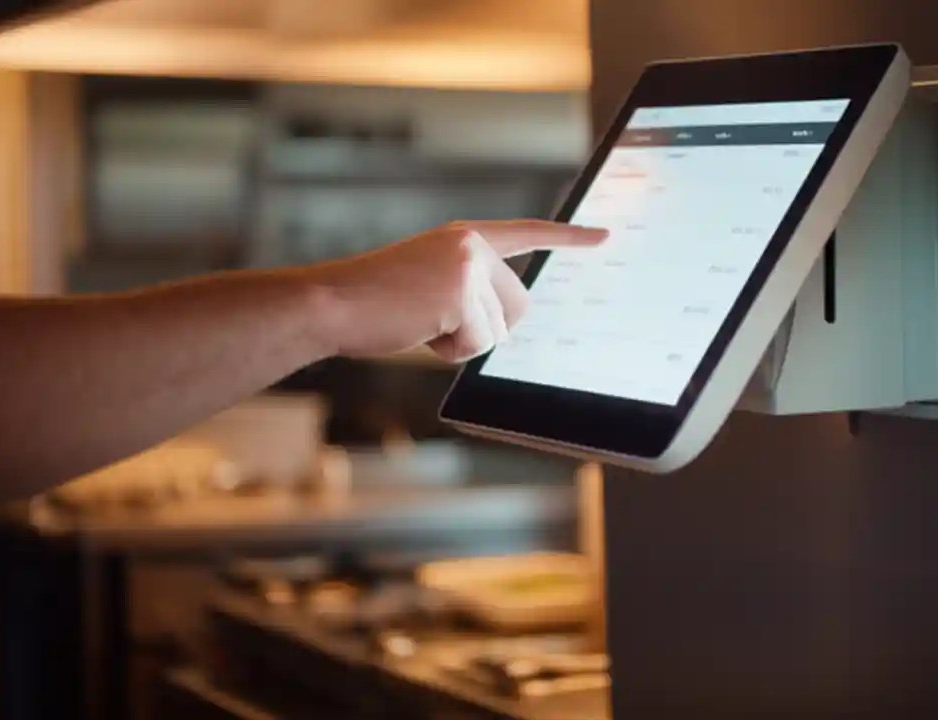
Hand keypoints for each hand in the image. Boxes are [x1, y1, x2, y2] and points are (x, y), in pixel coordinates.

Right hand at [308, 220, 607, 361]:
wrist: (332, 302)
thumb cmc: (373, 303)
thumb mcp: (428, 284)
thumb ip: (468, 288)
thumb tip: (504, 318)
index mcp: (465, 238)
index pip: (527, 233)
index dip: (569, 237)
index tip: (605, 236)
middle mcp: (472, 245)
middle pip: (519, 306)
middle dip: (486, 326)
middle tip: (436, 320)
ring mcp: (467, 267)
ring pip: (499, 329)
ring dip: (462, 341)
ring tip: (419, 321)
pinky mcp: (460, 294)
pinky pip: (478, 343)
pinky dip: (448, 350)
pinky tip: (417, 330)